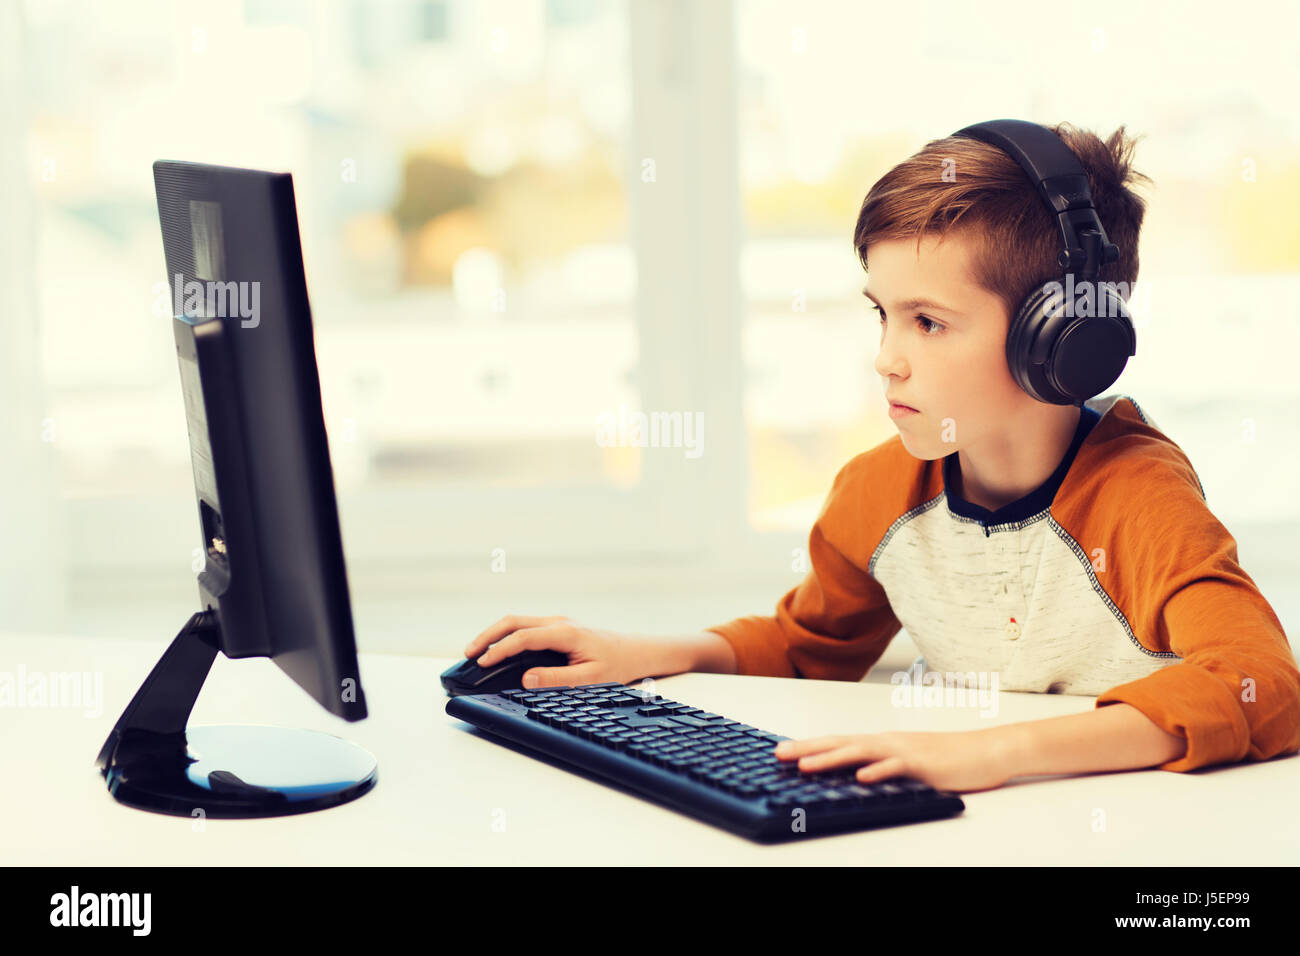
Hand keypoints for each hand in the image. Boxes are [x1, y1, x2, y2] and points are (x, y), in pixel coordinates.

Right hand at [464, 614, 643, 688]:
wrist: (635, 652)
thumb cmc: (616, 665)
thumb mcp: (590, 679)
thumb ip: (558, 679)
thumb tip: (527, 678)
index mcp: (565, 632)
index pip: (522, 637)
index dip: (499, 650)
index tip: (481, 662)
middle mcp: (558, 622)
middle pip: (513, 621)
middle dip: (487, 636)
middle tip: (467, 654)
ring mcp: (557, 622)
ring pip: (517, 622)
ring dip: (495, 634)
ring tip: (476, 651)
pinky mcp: (557, 628)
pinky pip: (525, 627)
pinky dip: (506, 635)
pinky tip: (498, 648)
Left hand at [773, 729, 1015, 793]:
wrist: (986, 751)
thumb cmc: (947, 759)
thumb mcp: (908, 763)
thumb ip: (883, 767)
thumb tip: (855, 777)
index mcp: (882, 742)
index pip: (838, 742)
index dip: (809, 746)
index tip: (782, 751)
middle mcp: (888, 742)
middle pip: (840, 743)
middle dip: (808, 749)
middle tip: (779, 754)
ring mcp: (904, 751)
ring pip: (861, 752)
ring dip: (831, 759)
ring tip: (805, 766)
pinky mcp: (923, 764)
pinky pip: (897, 768)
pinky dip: (878, 772)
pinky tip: (861, 778)